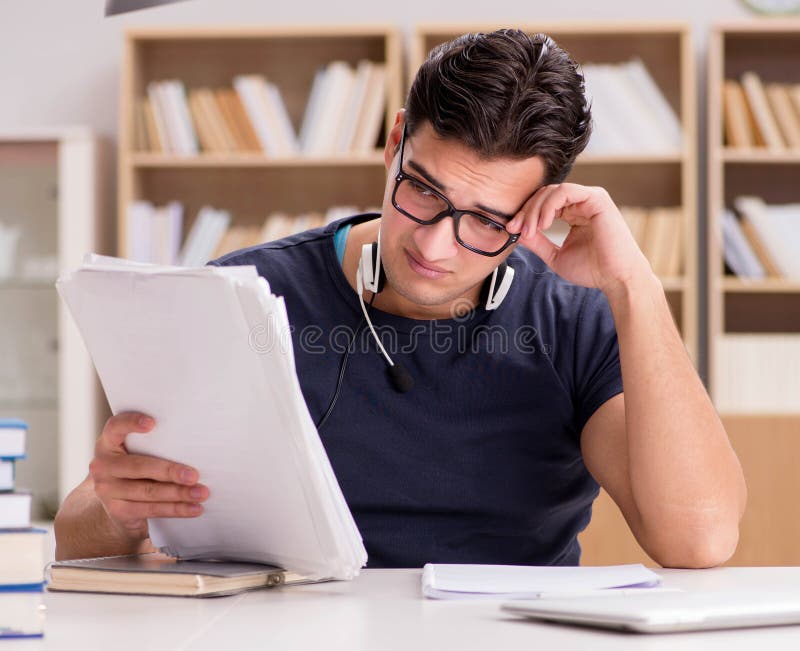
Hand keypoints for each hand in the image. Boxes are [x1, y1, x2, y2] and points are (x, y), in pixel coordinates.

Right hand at [89, 412, 208, 541]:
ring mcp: (107, 490)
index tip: (152, 423)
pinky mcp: (118, 511)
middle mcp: (103, 465)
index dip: (131, 423)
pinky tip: (195, 508)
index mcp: (108, 443)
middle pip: (139, 466)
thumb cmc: (136, 466)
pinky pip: (151, 509)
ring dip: (179, 493)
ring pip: (148, 491)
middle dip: (170, 471)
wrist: (116, 501)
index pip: (115, 427)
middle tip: (194, 475)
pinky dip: (176, 509)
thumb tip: (194, 443)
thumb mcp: (136, 451)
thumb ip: (153, 444)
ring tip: (201, 493)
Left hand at [506, 183, 651, 294]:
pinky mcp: (597, 198)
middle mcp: (582, 203)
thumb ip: (537, 242)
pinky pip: (565, 191)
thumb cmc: (593, 270)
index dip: (525, 215)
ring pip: (552, 191)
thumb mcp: (555, 255)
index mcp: (574, 213)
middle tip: (515, 228)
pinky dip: (549, 205)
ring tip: (531, 230)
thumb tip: (517, 231)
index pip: (543, 205)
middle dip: (526, 211)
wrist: (616, 279)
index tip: (512, 230)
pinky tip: (544, 223)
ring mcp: (590, 198)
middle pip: (544, 195)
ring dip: (535, 209)